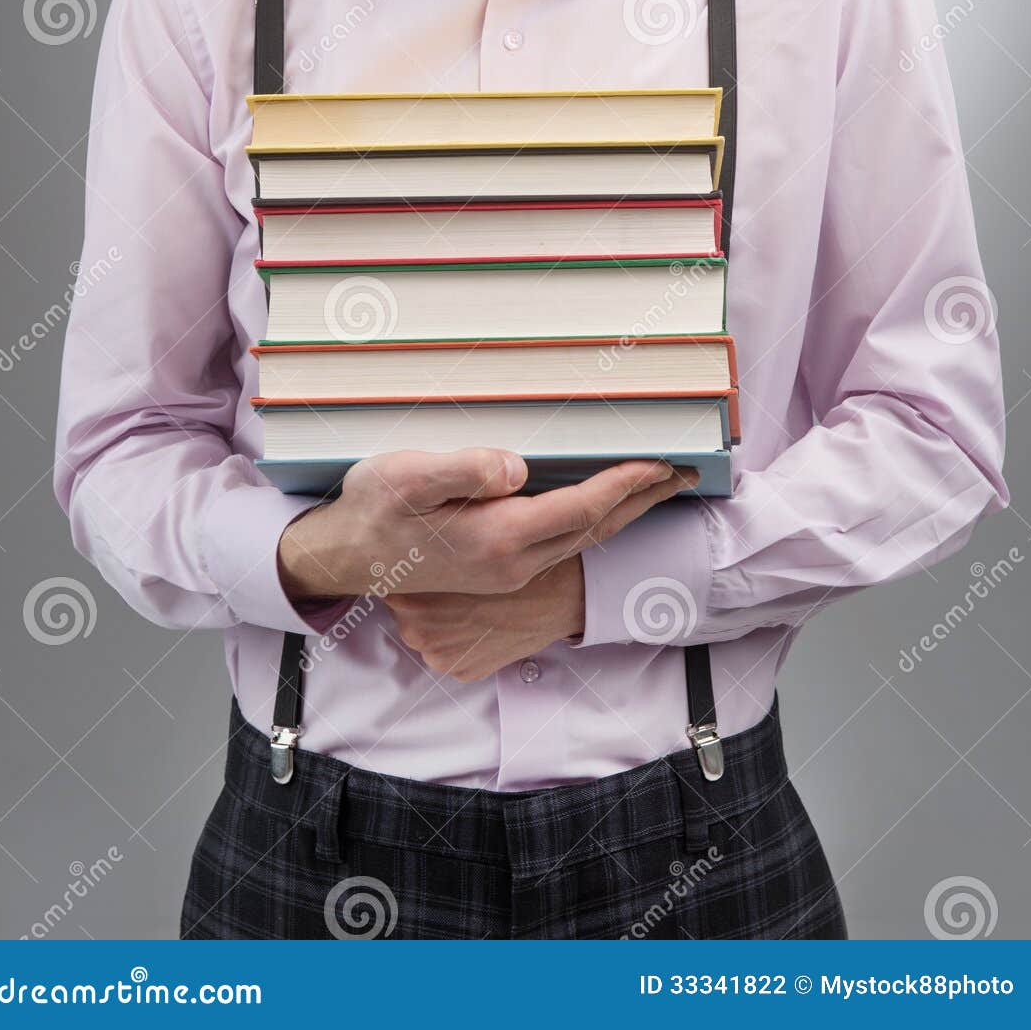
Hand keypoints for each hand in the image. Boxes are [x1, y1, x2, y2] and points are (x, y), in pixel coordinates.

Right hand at [277, 448, 695, 602]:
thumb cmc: (373, 509)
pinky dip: (592, 520)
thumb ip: (464, 469)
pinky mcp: (496, 570)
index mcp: (501, 538)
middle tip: (685, 472)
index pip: (583, 507)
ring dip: (623, 512)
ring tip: (654, 485)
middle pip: (595, 527)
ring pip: (582, 539)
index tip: (662, 458)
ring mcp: (506, 571)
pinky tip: (597, 506)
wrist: (345, 558)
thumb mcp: (408, 477)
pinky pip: (562, 544)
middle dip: (642, 499)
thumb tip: (518, 466)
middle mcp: (513, 562)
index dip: (625, 482)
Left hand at [385, 554, 585, 681]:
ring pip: (429, 635)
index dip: (411, 575)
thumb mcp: (459, 546)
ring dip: (442, 624)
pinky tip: (482, 626)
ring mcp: (438, 655)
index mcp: (410, 596)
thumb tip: (405, 550)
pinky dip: (463, 644)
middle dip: (424, 601)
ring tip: (471, 607)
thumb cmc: (506, 565)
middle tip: (456, 588)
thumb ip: (425, 555)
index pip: (392, 586)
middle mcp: (416, 630)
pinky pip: (452, 655)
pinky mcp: (460, 672)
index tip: (427, 569)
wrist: (552, 595)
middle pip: (407, 612)